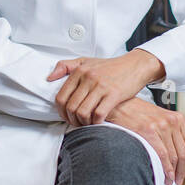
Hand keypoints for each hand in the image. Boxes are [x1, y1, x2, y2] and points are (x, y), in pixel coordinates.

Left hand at [46, 49, 164, 125]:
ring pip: (82, 112)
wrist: (135, 65)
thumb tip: (49, 78)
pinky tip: (98, 122)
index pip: (61, 96)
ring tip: (86, 124)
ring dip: (82, 123)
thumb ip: (65, 66)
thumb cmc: (110, 66)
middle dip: (71, 120)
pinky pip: (98, 114)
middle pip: (70, 107)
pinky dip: (95, 123)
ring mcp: (101, 86)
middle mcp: (88, 78)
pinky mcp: (113, 95)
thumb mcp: (86, 61)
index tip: (66, 116)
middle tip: (76, 123)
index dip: (61, 111)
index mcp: (79, 71)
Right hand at [105, 97, 184, 184]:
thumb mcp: (160, 120)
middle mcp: (172, 122)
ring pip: (174, 157)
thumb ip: (172, 134)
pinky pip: (163, 155)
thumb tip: (179, 158)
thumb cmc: (138, 113)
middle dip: (184, 172)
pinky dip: (166, 169)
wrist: (120, 105)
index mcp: (178, 119)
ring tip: (171, 182)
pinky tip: (165, 176)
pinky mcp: (149, 131)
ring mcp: (161, 126)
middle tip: (181, 181)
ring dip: (174, 174)